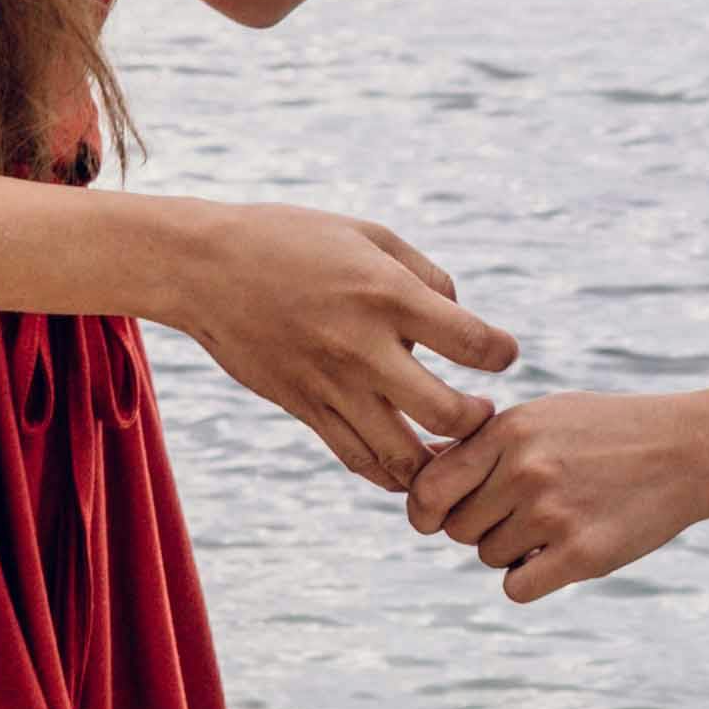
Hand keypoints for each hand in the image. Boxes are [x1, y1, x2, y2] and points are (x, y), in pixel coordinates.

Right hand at [162, 202, 518, 488]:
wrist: (206, 269)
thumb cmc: (292, 241)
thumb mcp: (368, 235)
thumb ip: (425, 275)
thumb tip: (460, 314)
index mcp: (387, 295)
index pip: (472, 342)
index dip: (501, 353)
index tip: (502, 354)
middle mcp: (363, 348)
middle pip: (445, 413)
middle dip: (478, 421)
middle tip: (482, 412)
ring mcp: (331, 386)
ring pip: (401, 456)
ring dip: (438, 462)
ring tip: (451, 451)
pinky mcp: (304, 409)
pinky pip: (357, 459)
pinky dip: (390, 472)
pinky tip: (408, 463)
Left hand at [402, 391, 708, 603]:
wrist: (689, 449)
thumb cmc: (610, 432)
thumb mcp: (544, 417)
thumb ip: (484, 445)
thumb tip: (419, 479)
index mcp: (510, 431)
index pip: (429, 488)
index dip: (426, 510)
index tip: (440, 517)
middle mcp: (525, 470)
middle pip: (457, 529)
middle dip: (479, 529)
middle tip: (520, 515)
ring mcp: (553, 513)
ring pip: (489, 558)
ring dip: (512, 552)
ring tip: (555, 524)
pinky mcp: (582, 553)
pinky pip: (517, 587)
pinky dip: (530, 579)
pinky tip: (559, 556)